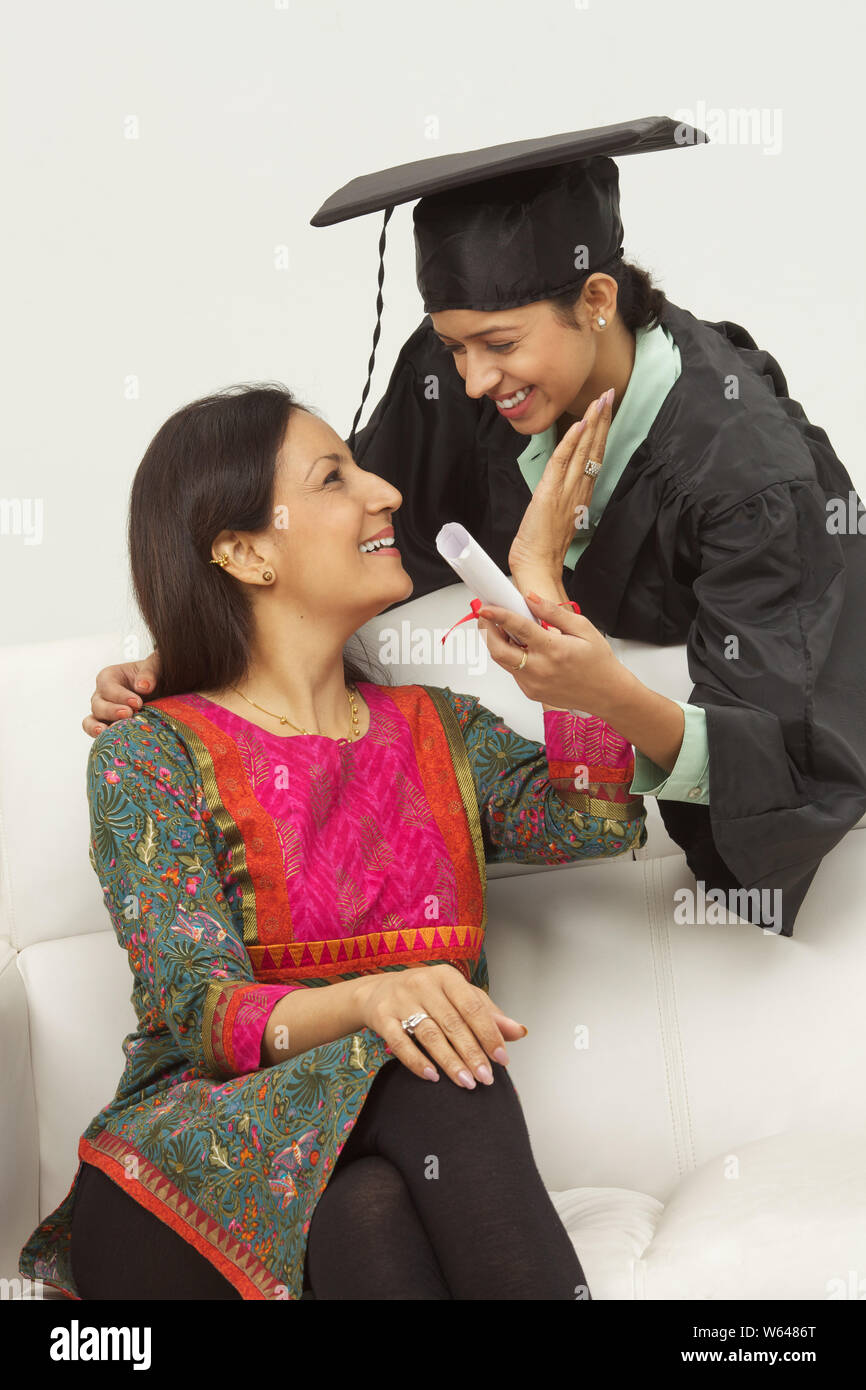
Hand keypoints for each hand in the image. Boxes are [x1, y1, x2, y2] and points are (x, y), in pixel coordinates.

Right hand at [83, 649, 161, 737]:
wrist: (160, 690)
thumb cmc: (154, 676)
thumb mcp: (155, 667)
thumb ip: (149, 673)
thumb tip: (143, 686)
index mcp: (109, 677)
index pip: (108, 686)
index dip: (120, 695)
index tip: (137, 703)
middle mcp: (102, 695)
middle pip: (98, 704)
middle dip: (112, 711)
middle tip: (129, 714)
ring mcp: (102, 712)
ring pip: (92, 720)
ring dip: (98, 727)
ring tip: (109, 731)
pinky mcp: (107, 725)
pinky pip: (95, 732)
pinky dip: (99, 737)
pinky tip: (108, 741)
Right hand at [355, 963, 527, 1086]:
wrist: (376, 992)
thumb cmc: (425, 995)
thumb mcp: (457, 996)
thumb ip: (487, 1014)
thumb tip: (518, 1032)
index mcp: (447, 977)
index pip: (472, 1006)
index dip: (489, 1033)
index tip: (502, 1059)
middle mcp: (423, 984)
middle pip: (453, 1023)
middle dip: (472, 1053)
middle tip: (486, 1078)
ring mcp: (401, 1000)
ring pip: (430, 1035)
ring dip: (450, 1061)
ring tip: (466, 1082)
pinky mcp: (382, 1017)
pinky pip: (400, 1043)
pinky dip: (417, 1061)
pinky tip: (433, 1077)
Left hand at [477, 591, 633, 718]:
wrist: (607, 693)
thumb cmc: (598, 661)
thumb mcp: (583, 628)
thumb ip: (553, 612)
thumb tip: (531, 598)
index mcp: (553, 649)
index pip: (518, 628)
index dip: (498, 616)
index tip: (486, 608)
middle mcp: (539, 669)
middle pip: (498, 650)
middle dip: (487, 631)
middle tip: (486, 617)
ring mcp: (533, 684)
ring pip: (502, 661)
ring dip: (498, 643)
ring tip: (504, 629)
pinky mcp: (530, 692)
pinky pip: (513, 671)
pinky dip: (511, 657)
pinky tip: (522, 648)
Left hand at [508, 388, 613, 583]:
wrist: (537, 566)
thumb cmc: (544, 547)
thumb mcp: (558, 517)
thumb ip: (564, 498)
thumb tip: (563, 485)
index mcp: (581, 494)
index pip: (594, 455)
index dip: (601, 431)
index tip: (606, 408)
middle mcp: (579, 489)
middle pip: (595, 448)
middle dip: (603, 419)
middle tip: (610, 394)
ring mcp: (567, 490)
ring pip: (584, 450)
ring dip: (593, 423)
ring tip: (601, 400)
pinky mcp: (551, 492)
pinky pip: (564, 461)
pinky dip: (573, 442)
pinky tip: (581, 424)